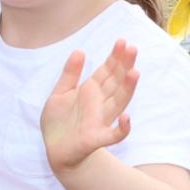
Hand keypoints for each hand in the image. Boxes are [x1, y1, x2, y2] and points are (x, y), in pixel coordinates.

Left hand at [41, 41, 138, 175]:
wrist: (54, 148)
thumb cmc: (59, 121)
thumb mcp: (60, 92)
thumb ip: (70, 73)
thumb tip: (80, 50)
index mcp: (91, 91)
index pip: (107, 71)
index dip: (114, 57)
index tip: (122, 41)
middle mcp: (100, 103)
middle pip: (115, 82)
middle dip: (124, 66)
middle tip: (132, 48)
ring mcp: (100, 120)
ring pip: (118, 102)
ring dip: (127, 89)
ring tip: (134, 73)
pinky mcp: (96, 138)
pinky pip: (114, 135)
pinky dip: (122, 129)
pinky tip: (126, 118)